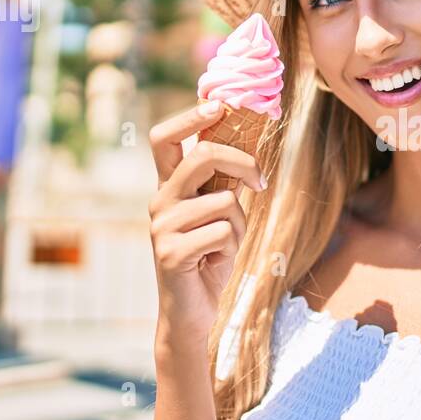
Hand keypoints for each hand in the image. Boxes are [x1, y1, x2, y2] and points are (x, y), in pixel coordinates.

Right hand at [147, 102, 264, 346]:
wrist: (192, 313)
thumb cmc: (209, 260)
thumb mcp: (219, 216)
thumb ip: (223, 185)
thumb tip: (247, 148)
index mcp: (169, 188)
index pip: (165, 139)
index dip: (190, 117)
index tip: (219, 106)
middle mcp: (159, 201)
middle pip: (202, 157)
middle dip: (242, 162)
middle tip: (261, 182)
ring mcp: (161, 227)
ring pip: (224, 202)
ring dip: (239, 226)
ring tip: (225, 246)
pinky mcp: (171, 253)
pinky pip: (223, 233)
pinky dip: (231, 248)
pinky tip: (215, 263)